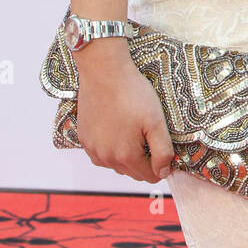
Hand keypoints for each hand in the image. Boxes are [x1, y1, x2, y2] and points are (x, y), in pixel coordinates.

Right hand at [74, 41, 174, 182]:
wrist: (104, 72)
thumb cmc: (132, 94)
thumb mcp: (156, 121)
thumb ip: (162, 151)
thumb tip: (164, 172)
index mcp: (126, 156)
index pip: (149, 175)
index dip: (161, 163)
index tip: (163, 145)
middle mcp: (106, 158)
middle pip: (132, 171)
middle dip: (144, 159)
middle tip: (148, 132)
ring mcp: (92, 149)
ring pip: (116, 164)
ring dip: (126, 154)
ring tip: (133, 128)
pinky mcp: (83, 138)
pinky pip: (101, 153)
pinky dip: (111, 146)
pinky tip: (117, 127)